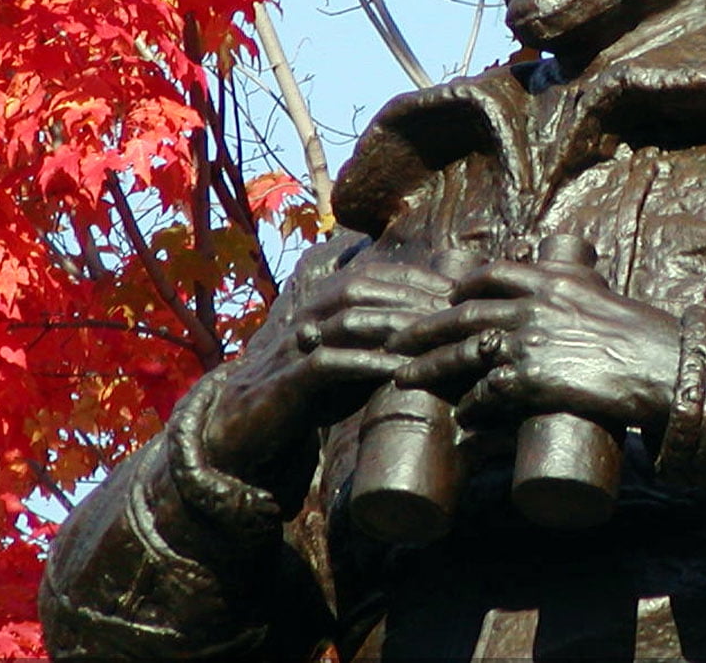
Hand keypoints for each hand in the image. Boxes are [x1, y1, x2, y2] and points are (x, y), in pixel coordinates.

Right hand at [203, 260, 455, 488]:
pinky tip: (399, 370)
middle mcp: (306, 316)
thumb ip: (384, 342)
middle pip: (363, 289)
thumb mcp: (353, 361)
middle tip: (457, 310)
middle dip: (412, 295)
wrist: (246, 431)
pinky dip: (366, 363)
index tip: (460, 289)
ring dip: (396, 325)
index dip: (416, 277)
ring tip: (437, 335)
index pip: (373, 275)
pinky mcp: (286, 382)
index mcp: (320, 304)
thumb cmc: (312, 394)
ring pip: (347, 320)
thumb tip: (442, 332)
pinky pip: (328, 364)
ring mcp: (293, 346)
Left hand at [389, 259, 680, 433]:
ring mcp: (529, 342)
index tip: (447, 298)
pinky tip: (459, 414)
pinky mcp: (531, 380)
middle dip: (424, 329)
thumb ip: (577, 293)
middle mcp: (533, 306)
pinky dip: (469, 405)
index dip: (463, 286)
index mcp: (551, 281)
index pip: (492, 273)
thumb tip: (569, 298)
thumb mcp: (604, 297)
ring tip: (403, 379)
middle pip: (462, 314)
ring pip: (463, 353)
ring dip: (429, 367)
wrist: (664, 365)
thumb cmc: (646, 335)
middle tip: (398, 341)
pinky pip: (486, 392)